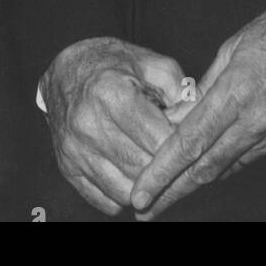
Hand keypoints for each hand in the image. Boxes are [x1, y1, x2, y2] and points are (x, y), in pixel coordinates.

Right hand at [41, 36, 185, 214]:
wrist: (66, 73)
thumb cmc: (114, 66)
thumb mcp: (152, 63)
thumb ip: (180, 90)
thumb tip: (199, 124)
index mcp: (111, 93)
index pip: (158, 139)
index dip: (181, 144)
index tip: (190, 140)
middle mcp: (88, 124)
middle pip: (143, 168)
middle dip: (166, 166)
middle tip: (177, 156)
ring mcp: (75, 150)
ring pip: (126, 192)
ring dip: (147, 185)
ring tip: (154, 164)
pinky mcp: (68, 170)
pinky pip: (107, 201)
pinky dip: (125, 194)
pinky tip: (132, 172)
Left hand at [129, 0, 265, 220]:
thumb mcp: (233, 47)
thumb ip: (206, 86)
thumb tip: (181, 115)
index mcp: (238, 92)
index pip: (191, 141)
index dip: (163, 171)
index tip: (142, 190)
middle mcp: (256, 120)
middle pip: (206, 168)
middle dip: (172, 192)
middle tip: (145, 209)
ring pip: (226, 169)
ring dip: (194, 186)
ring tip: (166, 197)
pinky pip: (246, 160)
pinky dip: (222, 169)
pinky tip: (202, 174)